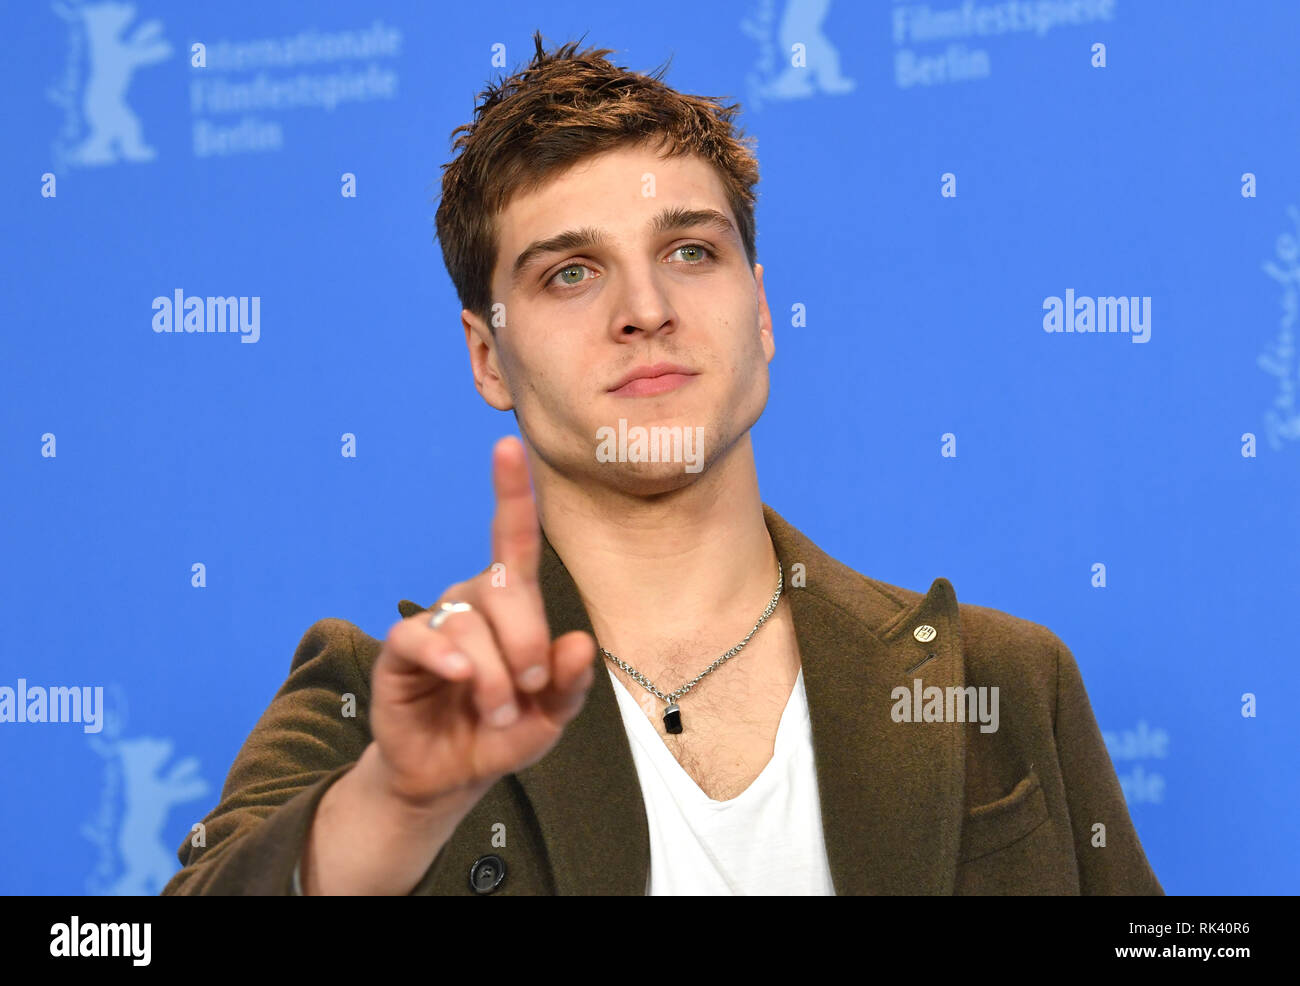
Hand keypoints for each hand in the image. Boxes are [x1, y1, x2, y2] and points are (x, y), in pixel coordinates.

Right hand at [368, 436, 596, 806]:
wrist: (450, 774)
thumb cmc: (504, 731)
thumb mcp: (551, 715)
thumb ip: (570, 683)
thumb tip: (581, 643)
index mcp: (511, 603)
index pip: (514, 538)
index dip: (510, 492)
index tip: (507, 445)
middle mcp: (471, 600)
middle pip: (504, 589)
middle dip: (527, 642)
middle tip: (532, 687)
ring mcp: (435, 623)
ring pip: (470, 625)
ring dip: (494, 678)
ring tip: (498, 713)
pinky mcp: (400, 652)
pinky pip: (421, 637)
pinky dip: (446, 658)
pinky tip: (457, 678)